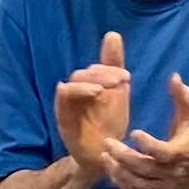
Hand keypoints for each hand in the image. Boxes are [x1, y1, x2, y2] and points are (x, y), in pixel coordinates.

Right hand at [55, 29, 133, 177]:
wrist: (105, 154)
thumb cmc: (109, 122)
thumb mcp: (117, 92)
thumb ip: (113, 65)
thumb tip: (112, 34)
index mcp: (88, 85)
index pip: (93, 70)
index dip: (108, 69)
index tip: (126, 77)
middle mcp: (75, 94)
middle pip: (81, 76)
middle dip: (100, 75)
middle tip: (120, 80)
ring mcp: (67, 107)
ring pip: (69, 87)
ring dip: (86, 85)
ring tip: (104, 89)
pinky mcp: (63, 121)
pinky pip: (61, 104)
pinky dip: (73, 96)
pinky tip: (92, 93)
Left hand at [107, 72, 188, 188]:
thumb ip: (183, 98)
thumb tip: (174, 77)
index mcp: (181, 153)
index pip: (162, 152)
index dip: (148, 144)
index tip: (132, 131)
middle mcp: (172, 172)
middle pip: (145, 169)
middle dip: (124, 157)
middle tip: (107, 142)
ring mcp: (164, 186)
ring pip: (139, 183)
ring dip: (119, 171)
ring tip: (105, 156)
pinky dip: (122, 183)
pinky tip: (111, 169)